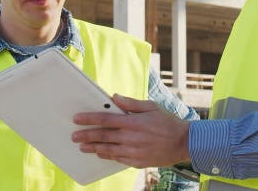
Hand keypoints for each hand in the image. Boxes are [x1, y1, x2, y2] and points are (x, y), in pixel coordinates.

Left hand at [72, 94, 190, 167]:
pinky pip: (118, 159)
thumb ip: (131, 103)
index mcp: (133, 122)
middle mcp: (131, 138)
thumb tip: (114, 97)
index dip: (89, 119)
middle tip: (74, 136)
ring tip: (82, 147)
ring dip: (93, 148)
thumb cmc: (168, 122)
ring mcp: (133, 151)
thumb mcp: (151, 107)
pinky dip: (107, 156)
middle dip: (86, 135)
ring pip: (107, 150)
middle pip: (102, 136)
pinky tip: (100, 153)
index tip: (76, 119)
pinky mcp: (137, 161)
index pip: (105, 119)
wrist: (183, 143)